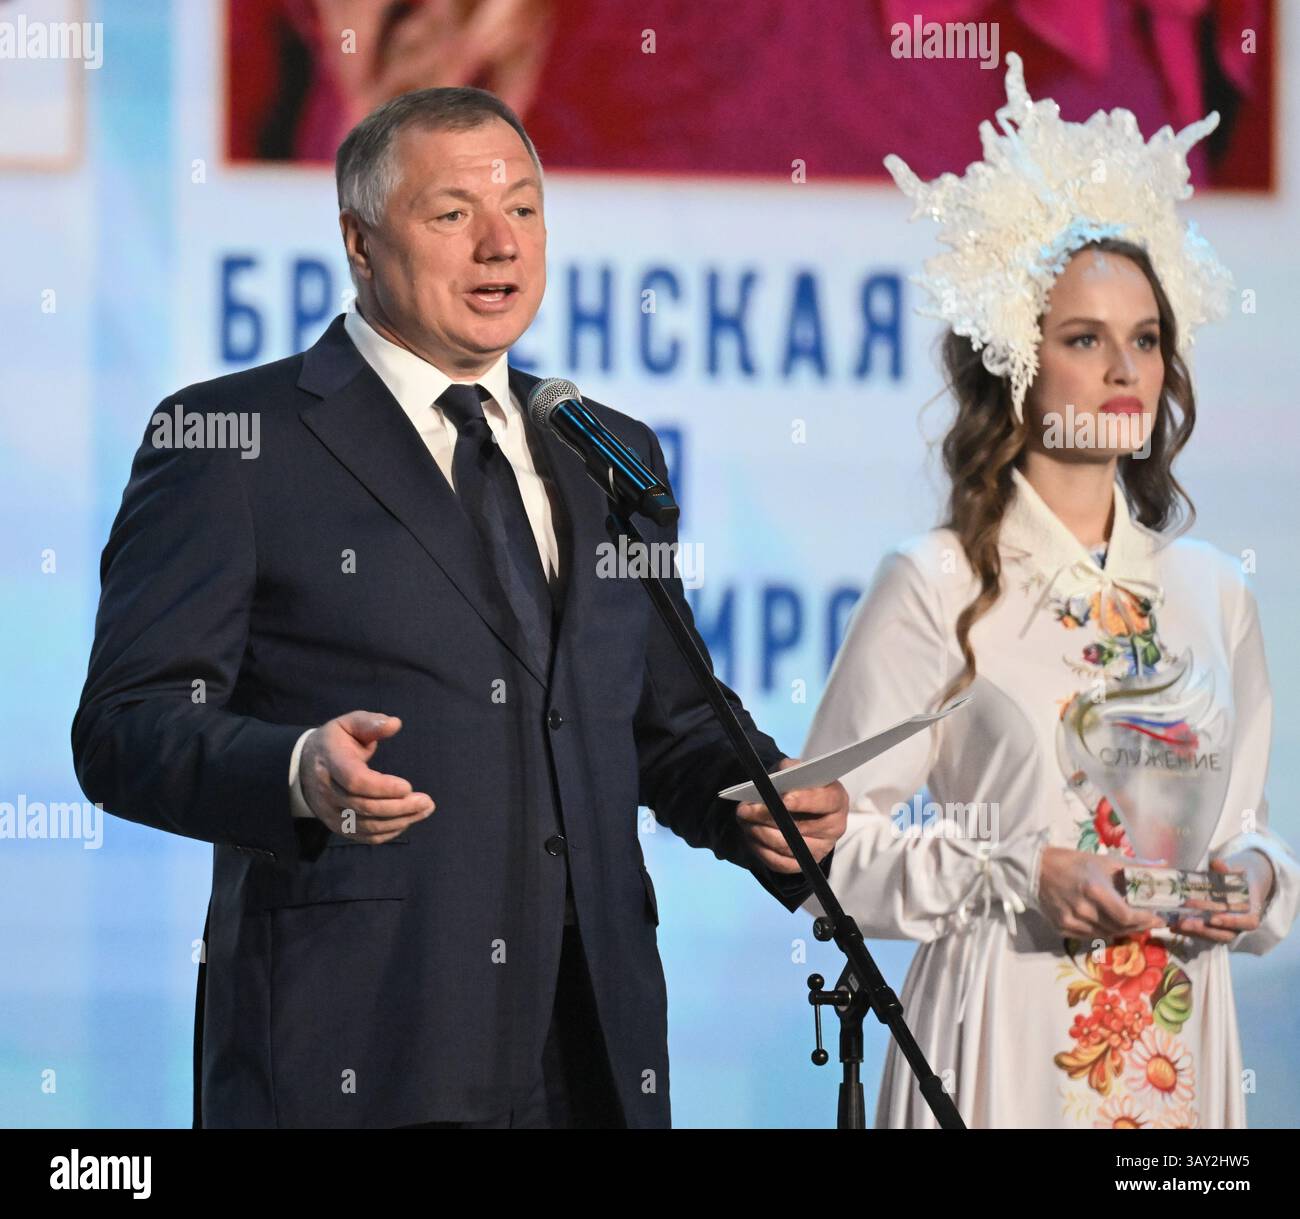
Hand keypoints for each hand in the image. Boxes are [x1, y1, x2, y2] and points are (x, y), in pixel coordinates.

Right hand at [299, 711, 434, 843]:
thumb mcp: (348, 724)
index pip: (355, 781)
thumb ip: (370, 723)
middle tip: (427, 801)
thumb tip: (395, 724)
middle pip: (365, 806)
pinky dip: (389, 832)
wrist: (304, 767)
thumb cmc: (335, 742)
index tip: (408, 786)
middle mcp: (328, 791)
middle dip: (399, 807)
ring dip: (400, 821)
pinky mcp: (337, 826)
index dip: (382, 787)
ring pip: (367, 825)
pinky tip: (408, 820)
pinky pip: (365, 836)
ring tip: (424, 810)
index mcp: (331, 762)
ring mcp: (331, 812)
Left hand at [734, 759, 847, 873]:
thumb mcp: (797, 770)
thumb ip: (790, 769)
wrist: (800, 807)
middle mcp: (834, 827)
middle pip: (800, 828)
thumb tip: (780, 775)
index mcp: (836, 800)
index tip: (783, 798)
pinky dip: (761, 850)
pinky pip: (780, 863)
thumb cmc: (799, 785)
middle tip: (744, 810)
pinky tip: (750, 836)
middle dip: (768, 817)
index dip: (804, 801)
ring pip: (787, 846)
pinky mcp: (805, 864)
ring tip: (743, 821)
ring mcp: (821, 848)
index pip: (825, 802)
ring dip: (760, 833)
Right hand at [1036, 846, 1163, 939]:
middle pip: (1119, 929)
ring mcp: (1071, 921)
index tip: (1159, 918)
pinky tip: (1107, 922)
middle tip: (1148, 920)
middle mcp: (1083, 910)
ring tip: (1129, 922)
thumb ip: (1134, 868)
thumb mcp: (1104, 861)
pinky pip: (1090, 936)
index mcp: (1095, 890)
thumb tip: (1163, 868)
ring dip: (1121, 930)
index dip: (1145, 920)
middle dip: (1138, 926)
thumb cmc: (1073, 862)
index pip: (1127, 916)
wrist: (1036, 869)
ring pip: (1106, 935)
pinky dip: (1103, 931)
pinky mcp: (1062, 928)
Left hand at [1171, 852, 1275, 942]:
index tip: (1214, 918)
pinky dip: (1187, 931)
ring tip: (1175, 924)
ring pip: (1211, 936)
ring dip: (1192, 931)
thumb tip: (1217, 863)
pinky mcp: (1213, 930)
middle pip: (1225, 934)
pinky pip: (1201, 934)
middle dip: (1204, 929)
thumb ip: (1226, 869)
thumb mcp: (1235, 871)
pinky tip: (1172, 925)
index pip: (1248, 922)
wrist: (1239, 884)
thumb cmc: (1238, 877)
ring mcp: (1226, 930)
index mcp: (1252, 912)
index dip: (1233, 922)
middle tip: (1186, 922)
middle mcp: (1240, 926)